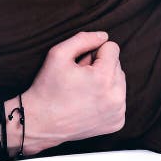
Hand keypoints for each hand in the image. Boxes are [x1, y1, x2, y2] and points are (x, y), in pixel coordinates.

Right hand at [22, 31, 125, 151]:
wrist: (40, 123)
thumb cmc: (48, 87)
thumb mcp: (58, 53)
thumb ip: (84, 38)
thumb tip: (104, 36)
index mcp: (104, 78)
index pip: (112, 47)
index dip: (94, 51)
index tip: (80, 64)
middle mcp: (116, 97)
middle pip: (117, 64)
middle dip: (100, 66)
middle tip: (79, 79)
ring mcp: (118, 112)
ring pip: (119, 80)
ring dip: (105, 81)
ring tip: (83, 90)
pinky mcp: (117, 122)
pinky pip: (119, 97)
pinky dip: (107, 97)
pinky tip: (89, 103)